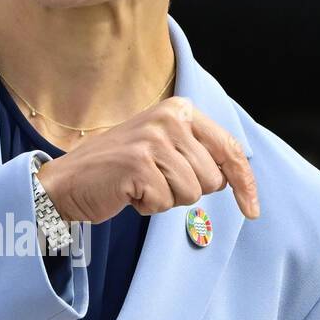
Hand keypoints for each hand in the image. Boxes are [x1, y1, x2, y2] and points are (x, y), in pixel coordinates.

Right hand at [36, 96, 258, 225]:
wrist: (68, 181)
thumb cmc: (119, 169)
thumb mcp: (162, 147)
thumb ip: (197, 153)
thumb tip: (234, 177)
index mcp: (180, 110)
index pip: (230, 148)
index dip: (245, 183)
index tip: (251, 209)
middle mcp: (170, 118)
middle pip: (212, 178)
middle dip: (187, 190)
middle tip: (155, 181)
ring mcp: (153, 140)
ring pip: (192, 193)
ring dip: (166, 199)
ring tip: (141, 185)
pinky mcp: (138, 164)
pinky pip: (165, 202)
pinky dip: (148, 206)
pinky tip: (129, 193)